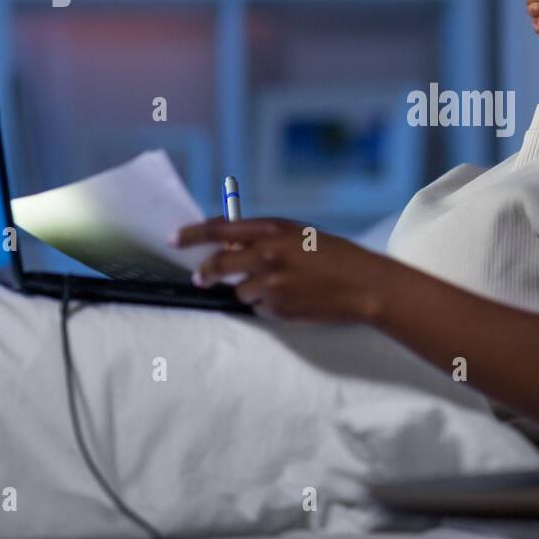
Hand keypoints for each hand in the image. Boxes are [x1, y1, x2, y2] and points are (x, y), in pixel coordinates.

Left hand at [171, 216, 391, 324]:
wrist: (364, 285)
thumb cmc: (334, 255)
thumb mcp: (298, 234)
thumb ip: (263, 237)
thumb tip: (228, 244)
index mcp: (272, 229)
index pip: (219, 230)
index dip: (193, 235)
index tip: (174, 239)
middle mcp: (266, 255)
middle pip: (218, 264)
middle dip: (206, 272)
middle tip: (200, 276)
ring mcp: (270, 284)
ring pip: (239, 290)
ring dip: (250, 289)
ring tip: (284, 286)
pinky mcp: (277, 309)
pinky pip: (259, 307)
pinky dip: (269, 304)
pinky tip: (293, 299)